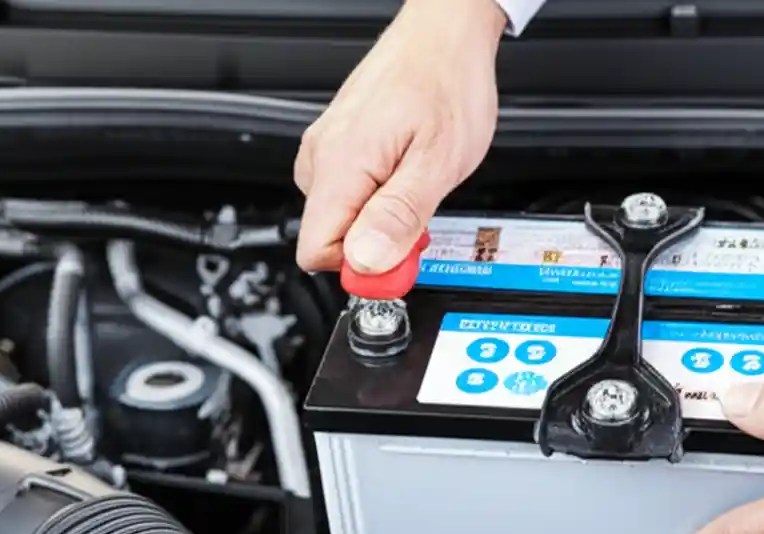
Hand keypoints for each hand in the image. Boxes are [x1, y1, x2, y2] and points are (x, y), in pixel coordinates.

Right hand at [294, 0, 505, 272]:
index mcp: (339, 166)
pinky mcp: (340, 143)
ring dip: (382, 218)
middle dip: (377, 242)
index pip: (316, 252)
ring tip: (418, 183)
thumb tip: (366, 262)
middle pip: (329, 238)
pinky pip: (349, 192)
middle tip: (421, 215)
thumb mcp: (438, 163)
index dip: (363, 267)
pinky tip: (407, 174)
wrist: (445, 35)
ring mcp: (327, 148)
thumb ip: (400, 217)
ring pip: (342, 217)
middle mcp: (321, 157)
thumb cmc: (447, 84)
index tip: (401, 257)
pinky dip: (379, 196)